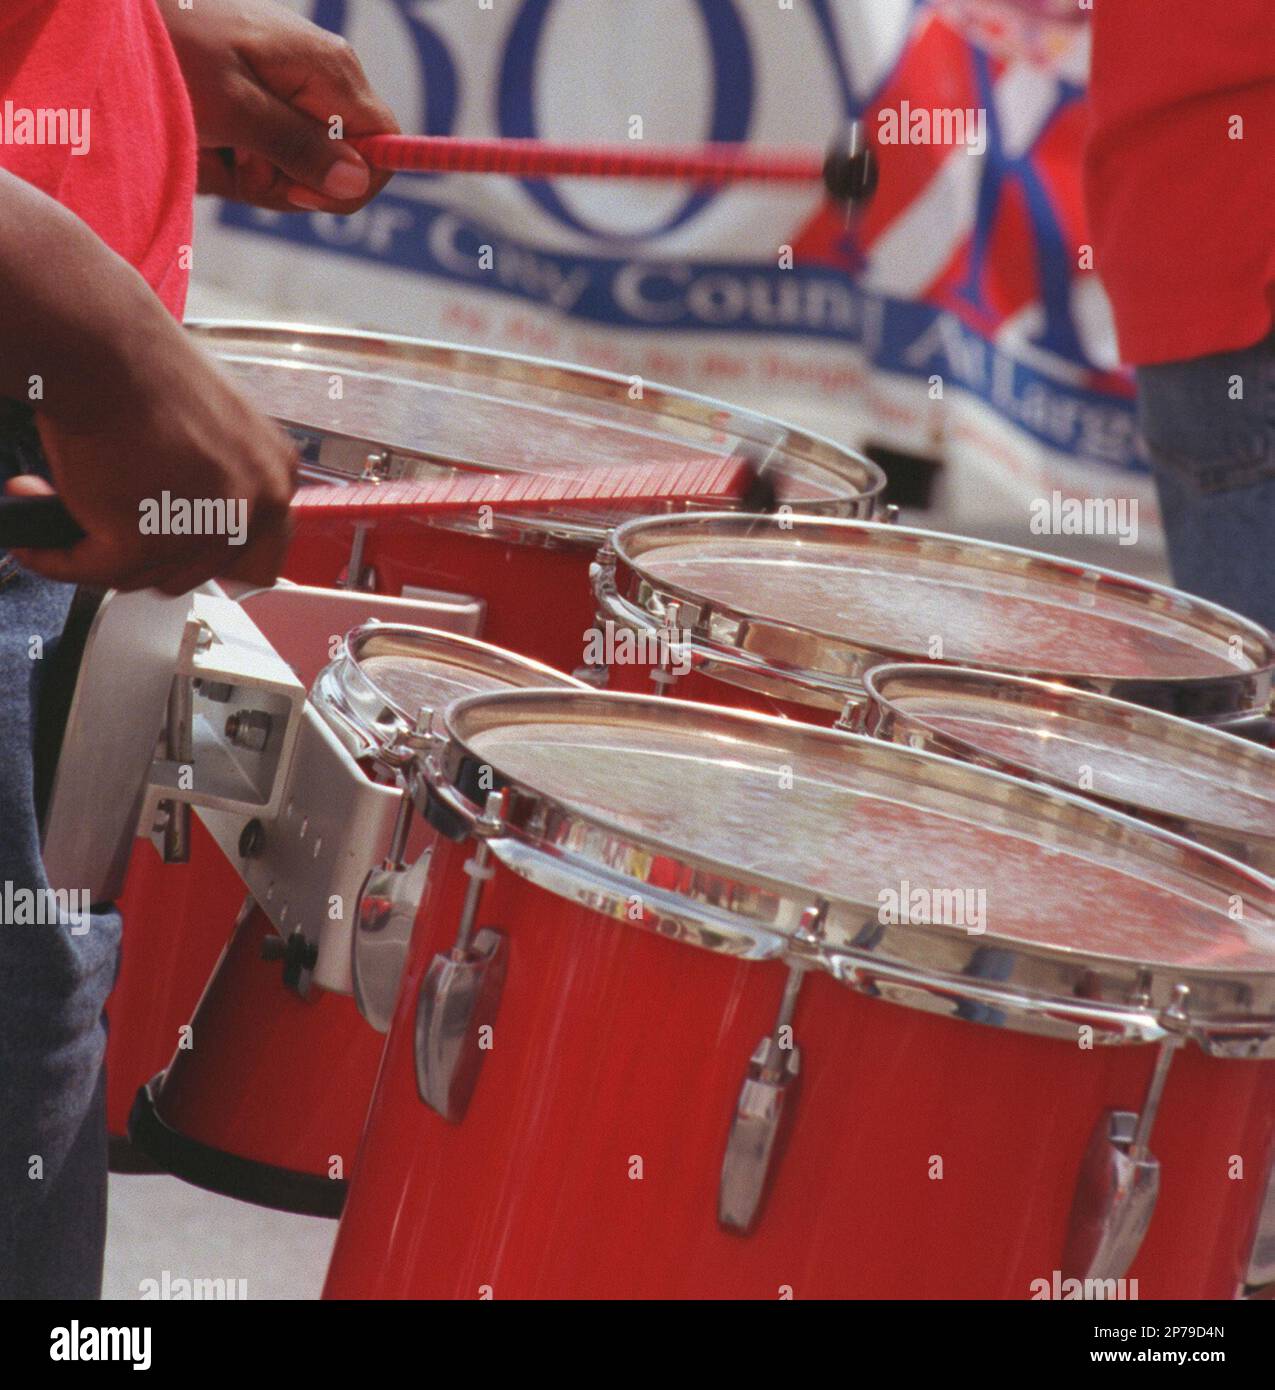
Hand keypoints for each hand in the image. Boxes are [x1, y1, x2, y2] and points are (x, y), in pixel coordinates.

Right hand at [6, 329, 297, 593]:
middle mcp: (254, 506)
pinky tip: (39, 545)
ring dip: (107, 557)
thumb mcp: (219, 428)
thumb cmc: (142, 372)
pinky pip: (92, 571)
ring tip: (76, 524)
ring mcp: (202, 526)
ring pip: (149, 575)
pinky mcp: (142, 540)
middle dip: (156, 558)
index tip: (184, 550)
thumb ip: (224, 481)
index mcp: (276, 476)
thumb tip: (196, 525)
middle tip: (118, 533)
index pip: (262, 552)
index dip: (216, 555)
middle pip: (203, 571)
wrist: (99, 347)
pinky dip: (59, 561)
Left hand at [159, 0, 398, 212]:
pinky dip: (233, 158)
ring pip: (300, 168)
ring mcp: (294, 89)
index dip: (350, 187)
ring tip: (209, 142)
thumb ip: (296, 146)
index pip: (383, 149)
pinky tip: (204, 138)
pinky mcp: (266, 101)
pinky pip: (269, 153)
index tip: (295, 192)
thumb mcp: (231, 107)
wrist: (117, 15)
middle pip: (339, 168)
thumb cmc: (168, 48)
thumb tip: (357, 180)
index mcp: (329, 70)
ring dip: (251, 173)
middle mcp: (322, 78)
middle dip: (286, 181)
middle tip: (233, 158)